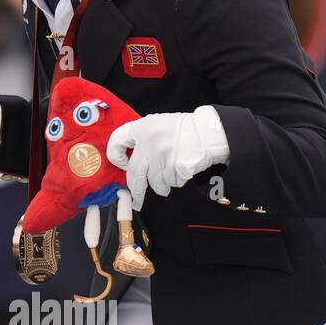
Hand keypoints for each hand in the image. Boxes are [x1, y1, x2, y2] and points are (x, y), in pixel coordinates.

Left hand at [106, 106, 230, 209]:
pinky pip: (170, 183)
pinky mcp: (176, 167)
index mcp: (141, 127)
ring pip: (154, 182)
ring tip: (169, 176)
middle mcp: (149, 142)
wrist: (210, 132)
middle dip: (136, 190)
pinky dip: (174, 182)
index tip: (122, 165)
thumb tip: (127, 160)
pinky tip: (181, 172)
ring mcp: (162, 155)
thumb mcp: (157, 124)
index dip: (115, 156)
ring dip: (161, 186)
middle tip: (136, 200)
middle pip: (134, 173)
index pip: (116, 142)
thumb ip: (141, 138)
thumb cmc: (183, 129)